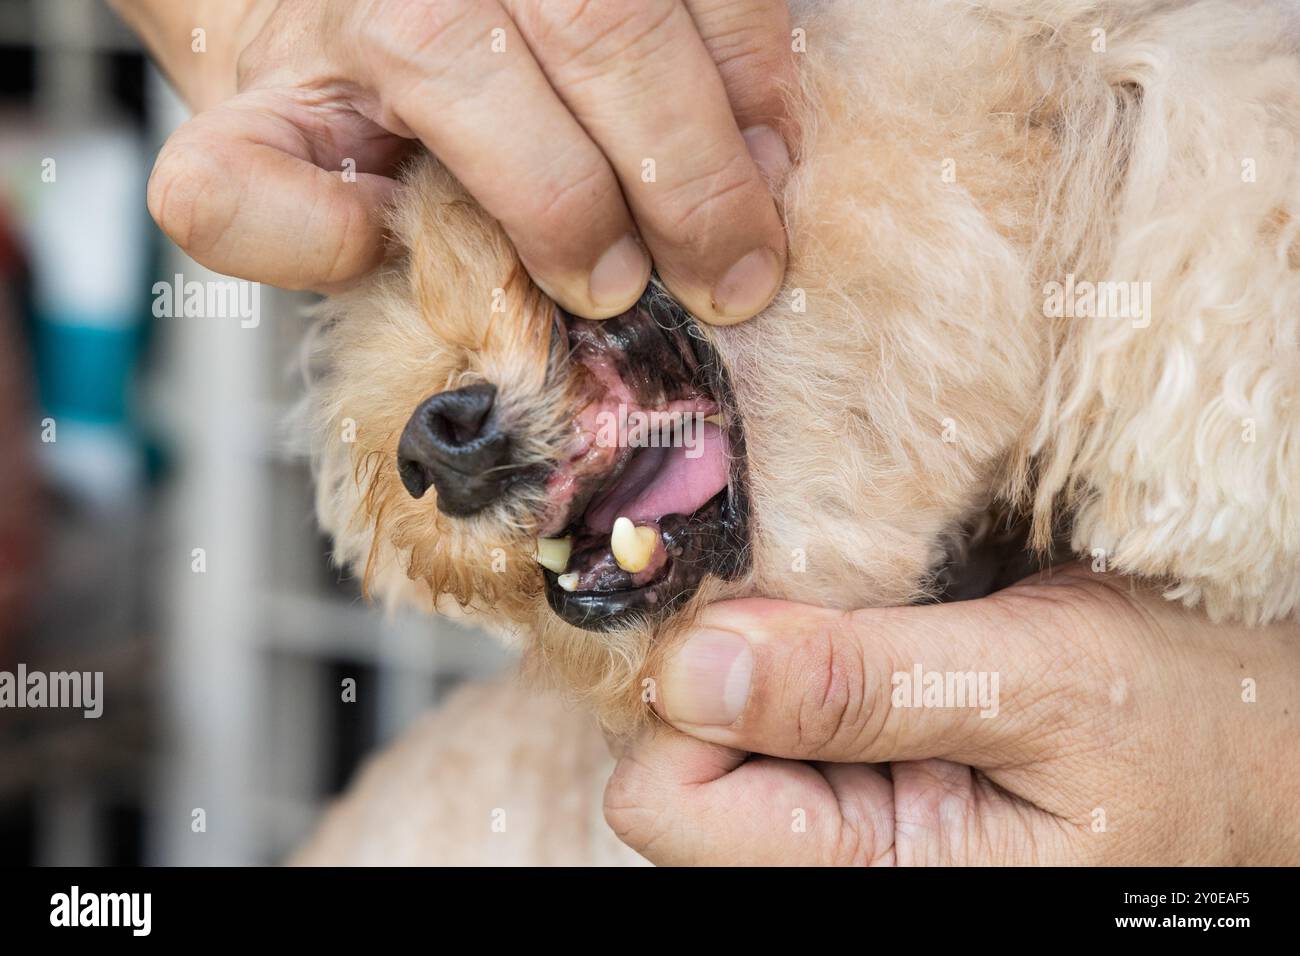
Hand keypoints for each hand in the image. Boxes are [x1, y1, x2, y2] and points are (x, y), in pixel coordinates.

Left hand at [115, 0, 793, 318]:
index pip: (465, 71)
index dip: (554, 194)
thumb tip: (323, 234)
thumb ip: (264, 206)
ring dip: (741, 120)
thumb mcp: (264, 146)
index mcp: (379, 1)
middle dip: (682, 176)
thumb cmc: (341, 88)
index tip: (608, 291)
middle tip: (729, 285)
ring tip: (762, 225)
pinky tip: (769, 148)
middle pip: (603, 28)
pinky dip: (767, 68)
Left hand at [604, 567, 1299, 864]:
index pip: (668, 803)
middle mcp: (848, 866)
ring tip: (859, 612)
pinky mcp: (871, 783)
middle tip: (810, 596)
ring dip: (764, 659)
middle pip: (681, 772)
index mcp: (881, 876)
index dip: (684, 698)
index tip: (748, 612)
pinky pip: (778, 721)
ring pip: (722, 740)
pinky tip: (864, 628)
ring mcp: (856, 826)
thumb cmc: (1189, 723)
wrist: (1268, 748)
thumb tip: (690, 667)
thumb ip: (859, 684)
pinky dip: (800, 659)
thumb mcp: (1037, 683)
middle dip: (723, 672)